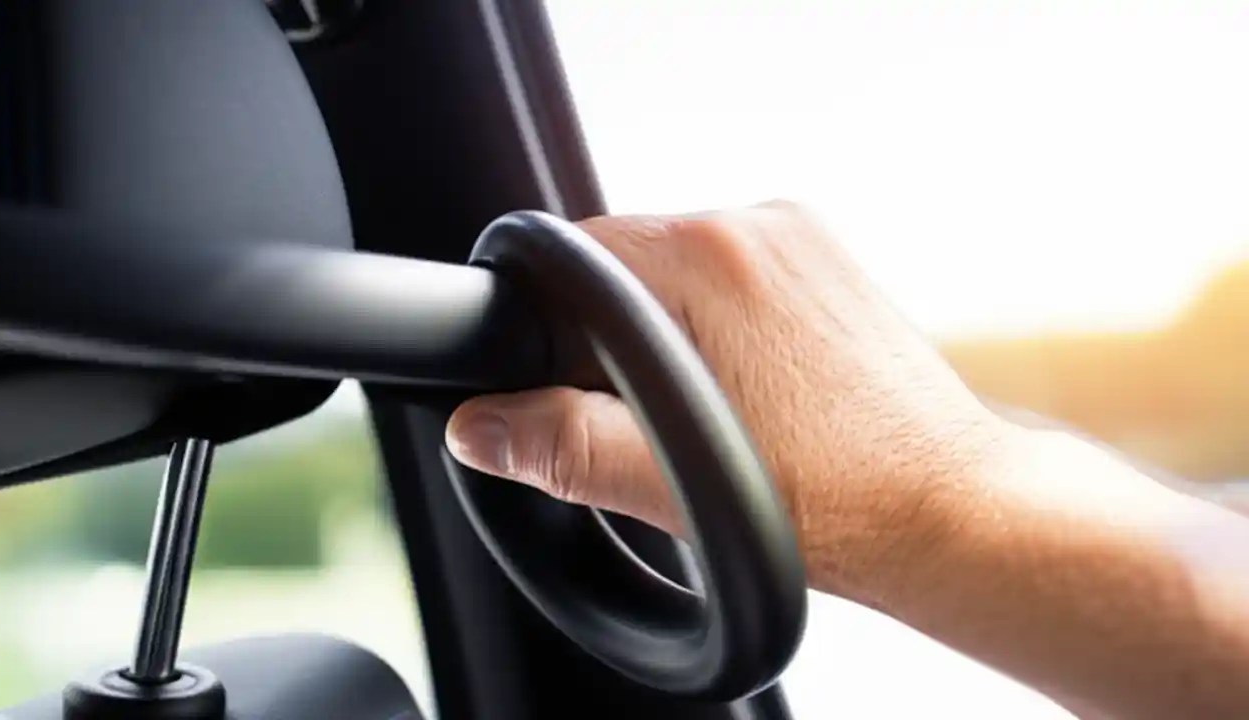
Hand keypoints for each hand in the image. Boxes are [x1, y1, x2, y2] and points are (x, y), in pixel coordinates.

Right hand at [444, 201, 1010, 601]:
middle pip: (624, 265)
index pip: (575, 259)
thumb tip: (484, 427)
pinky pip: (729, 280)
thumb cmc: (843, 500)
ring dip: (663, 334)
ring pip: (676, 275)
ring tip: (711, 412)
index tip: (563, 387)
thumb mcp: (680, 485)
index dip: (548, 328)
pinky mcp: (824, 265)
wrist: (951, 509)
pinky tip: (746, 392)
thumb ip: (565, 448)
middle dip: (609, 338)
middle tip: (648, 420)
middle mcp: (759, 226)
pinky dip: (713, 327)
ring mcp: (800, 241)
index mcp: (712, 260)